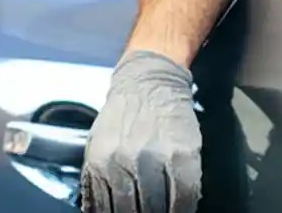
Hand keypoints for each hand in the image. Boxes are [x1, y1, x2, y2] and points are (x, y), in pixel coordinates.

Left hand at [78, 50, 201, 212]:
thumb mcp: (98, 143)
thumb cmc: (122, 114)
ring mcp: (155, 160)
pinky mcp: (183, 157)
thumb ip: (97, 177)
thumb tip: (97, 209)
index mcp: (100, 160)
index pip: (105, 208)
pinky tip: (179, 210)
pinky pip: (184, 196)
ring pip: (158, 208)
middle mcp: (125, 162)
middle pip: (132, 211)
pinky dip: (182, 210)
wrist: (149, 81)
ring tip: (159, 211)